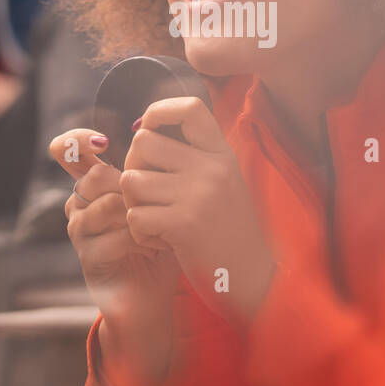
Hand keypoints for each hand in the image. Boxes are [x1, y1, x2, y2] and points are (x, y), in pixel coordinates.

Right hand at [50, 128, 179, 385]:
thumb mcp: (162, 198)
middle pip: (93, 175)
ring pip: (102, 204)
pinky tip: (150, 246)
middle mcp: (81, 203)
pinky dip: (136, 239)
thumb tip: (157, 125)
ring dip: (135, 214)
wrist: (156, 293)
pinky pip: (110, 236)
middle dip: (126, 186)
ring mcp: (80, 231)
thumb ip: (153, 166)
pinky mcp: (87, 257)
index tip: (103, 141)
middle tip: (148, 202)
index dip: (78, 139)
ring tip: (154, 227)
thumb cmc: (162, 239)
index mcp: (96, 184)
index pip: (69, 150)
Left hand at [119, 96, 276, 324]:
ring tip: (153, 219)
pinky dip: (139, 233)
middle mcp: (213, 168)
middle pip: (143, 142)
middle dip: (133, 167)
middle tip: (145, 192)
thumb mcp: (222, 182)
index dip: (158, 111)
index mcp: (222, 154)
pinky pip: (134, 216)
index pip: (189, 107)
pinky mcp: (184, 225)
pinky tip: (160, 242)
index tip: (148, 129)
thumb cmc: (230, 231)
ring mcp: (199, 195)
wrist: (254, 278)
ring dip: (132, 203)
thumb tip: (143, 130)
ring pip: (130, 180)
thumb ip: (193, 157)